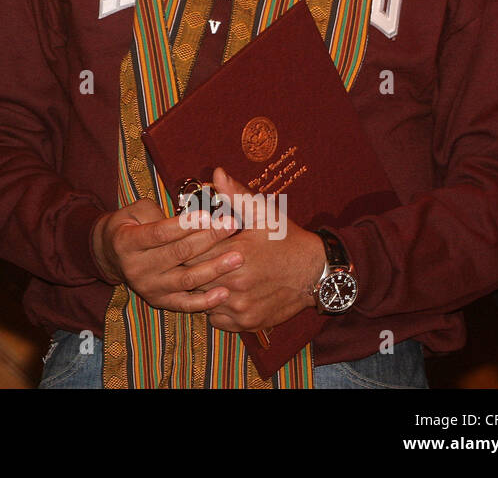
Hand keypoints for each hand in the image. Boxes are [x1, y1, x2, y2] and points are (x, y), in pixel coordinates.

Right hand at [90, 196, 242, 312]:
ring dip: (213, 269)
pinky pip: (185, 305)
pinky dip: (205, 302)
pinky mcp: (160, 302)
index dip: (184, 225)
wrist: (111, 256)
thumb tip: (189, 216)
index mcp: (127, 242)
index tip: (208, 214)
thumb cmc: (130, 226)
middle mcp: (136, 268)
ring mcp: (149, 287)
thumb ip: (158, 212)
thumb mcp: (135, 211)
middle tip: (231, 226)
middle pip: (177, 254)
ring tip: (237, 258)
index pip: (160, 233)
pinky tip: (225, 293)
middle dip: (207, 239)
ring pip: (186, 279)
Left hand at [190, 167, 326, 332]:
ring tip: (200, 274)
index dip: (184, 245)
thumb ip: (236, 195)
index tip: (180, 239)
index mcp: (237, 255)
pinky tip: (219, 292)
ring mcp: (241, 307)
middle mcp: (236, 284)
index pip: (192, 252)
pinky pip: (216, 319)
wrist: (317, 274)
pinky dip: (213, 307)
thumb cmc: (288, 240)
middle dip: (187, 267)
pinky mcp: (247, 323)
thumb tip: (216, 173)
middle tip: (182, 257)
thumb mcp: (264, 213)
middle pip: (193, 277)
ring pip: (201, 300)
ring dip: (199, 289)